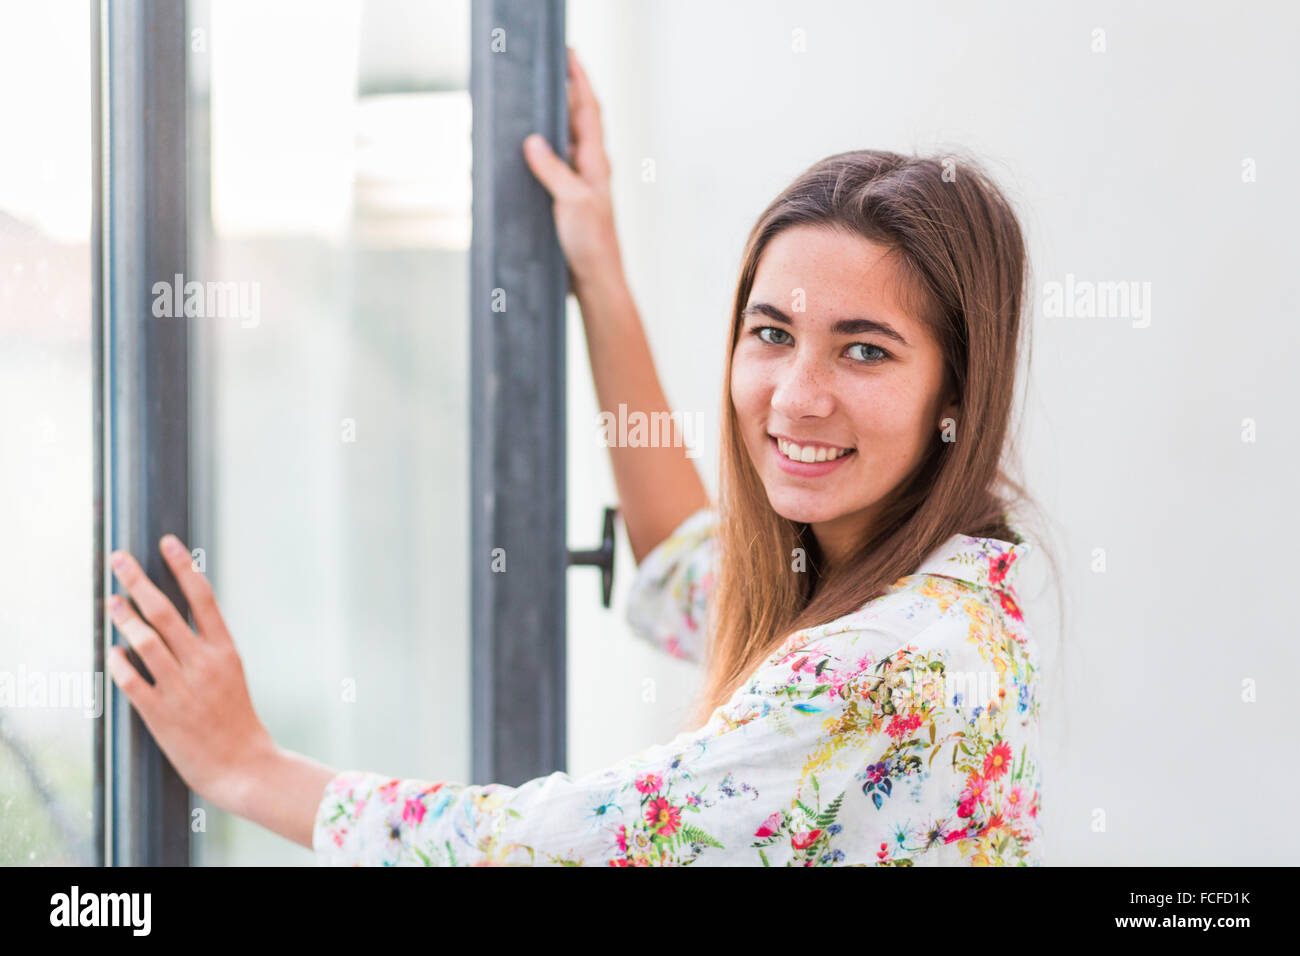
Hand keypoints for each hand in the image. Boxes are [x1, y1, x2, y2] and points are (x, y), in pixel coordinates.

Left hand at [106, 534, 274, 815]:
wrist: (242, 764)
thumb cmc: (236, 719)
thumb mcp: (231, 673)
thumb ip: (206, 647)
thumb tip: (173, 619)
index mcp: (225, 651)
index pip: (203, 598)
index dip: (183, 567)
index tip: (167, 543)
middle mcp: (203, 664)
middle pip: (166, 612)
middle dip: (139, 581)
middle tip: (120, 560)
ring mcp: (181, 688)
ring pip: (146, 642)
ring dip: (124, 618)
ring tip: (112, 601)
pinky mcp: (161, 714)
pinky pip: (133, 681)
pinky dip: (120, 663)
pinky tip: (112, 650)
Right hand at [523, 46, 625, 294]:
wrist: (595, 281)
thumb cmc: (592, 244)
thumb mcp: (572, 202)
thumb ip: (553, 169)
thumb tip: (532, 140)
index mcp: (596, 163)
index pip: (588, 110)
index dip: (580, 81)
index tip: (569, 56)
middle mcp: (589, 169)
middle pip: (575, 121)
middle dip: (562, 94)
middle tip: (543, 73)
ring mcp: (577, 184)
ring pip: (561, 143)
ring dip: (546, 124)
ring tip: (526, 106)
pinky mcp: (565, 201)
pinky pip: (550, 167)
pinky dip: (536, 154)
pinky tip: (519, 153)